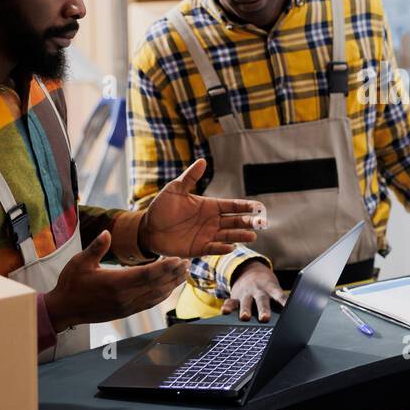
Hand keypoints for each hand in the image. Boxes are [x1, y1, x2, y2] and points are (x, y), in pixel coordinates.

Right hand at [43, 231, 188, 330]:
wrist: (64, 309)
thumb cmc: (71, 283)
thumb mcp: (80, 261)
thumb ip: (96, 247)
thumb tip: (108, 232)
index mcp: (115, 283)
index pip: (147, 274)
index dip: (165, 267)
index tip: (178, 259)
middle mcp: (124, 296)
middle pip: (156, 285)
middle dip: (174, 274)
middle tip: (188, 263)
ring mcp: (126, 306)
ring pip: (155, 296)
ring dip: (172, 285)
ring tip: (184, 274)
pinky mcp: (125, 312)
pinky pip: (149, 304)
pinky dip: (161, 296)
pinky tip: (169, 289)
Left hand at [140, 158, 266, 257]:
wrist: (148, 229)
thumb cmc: (162, 207)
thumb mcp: (175, 189)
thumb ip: (190, 177)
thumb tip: (202, 161)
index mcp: (210, 206)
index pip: (232, 206)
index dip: (245, 206)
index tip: (258, 207)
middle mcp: (212, 221)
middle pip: (235, 221)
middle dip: (249, 222)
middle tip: (262, 222)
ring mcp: (207, 235)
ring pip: (228, 235)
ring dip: (240, 235)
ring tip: (252, 236)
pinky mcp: (199, 248)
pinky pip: (213, 248)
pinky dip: (222, 248)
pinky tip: (230, 246)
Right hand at [221, 260, 287, 321]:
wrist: (248, 269)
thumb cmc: (267, 285)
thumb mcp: (274, 288)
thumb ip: (280, 301)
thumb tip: (293, 315)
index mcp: (271, 288)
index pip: (279, 295)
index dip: (284, 302)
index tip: (288, 309)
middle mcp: (258, 290)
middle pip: (261, 300)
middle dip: (263, 309)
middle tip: (264, 318)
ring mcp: (246, 293)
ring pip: (246, 302)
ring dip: (245, 309)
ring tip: (245, 317)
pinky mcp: (235, 297)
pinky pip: (230, 301)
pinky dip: (227, 306)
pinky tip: (224, 312)